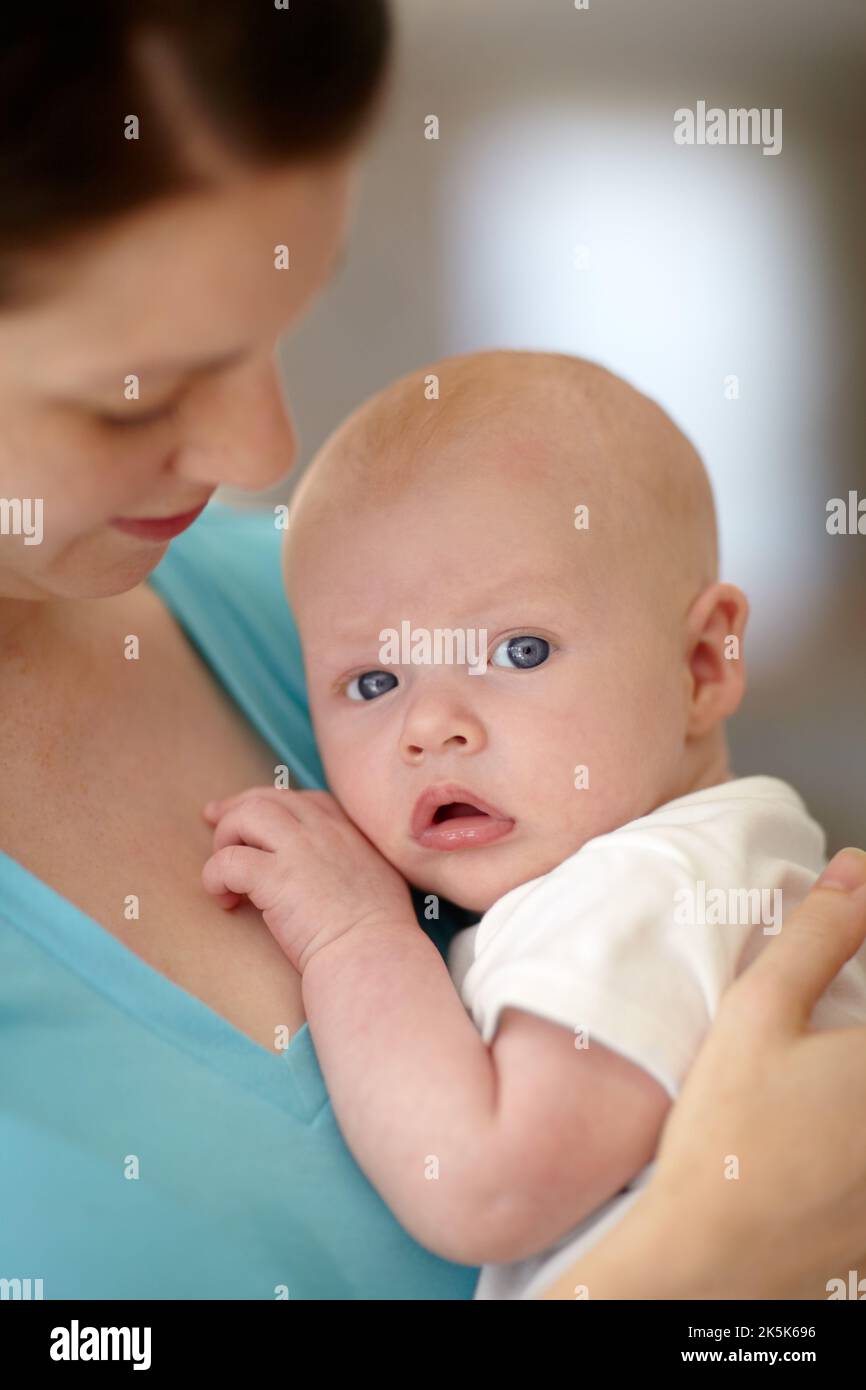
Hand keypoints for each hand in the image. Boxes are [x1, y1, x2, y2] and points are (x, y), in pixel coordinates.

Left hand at [201, 786, 414, 972]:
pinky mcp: (275, 878)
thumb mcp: (379, 880)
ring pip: (246, 815)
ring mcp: (299, 850)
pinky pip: (228, 860)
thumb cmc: (379, 937)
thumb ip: (356, 863)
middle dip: (236, 810)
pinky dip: (215, 876)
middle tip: (213, 824)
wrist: (373, 959)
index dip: (274, 806)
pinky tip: (224, 900)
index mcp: (349, 832)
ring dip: (226, 838)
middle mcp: (324, 831)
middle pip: (269, 798)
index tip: (256, 823)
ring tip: (225, 874)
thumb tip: (334, 873)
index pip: (305, 800)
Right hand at [540, 847, 865, 1298]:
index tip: (844, 928)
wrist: (714, 1256)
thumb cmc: (729, 1139)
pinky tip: (818, 1119)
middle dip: (853, 1006)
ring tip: (810, 1069)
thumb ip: (818, 934)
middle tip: (817, 1006)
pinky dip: (849, 1121)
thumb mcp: (759, 1013)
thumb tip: (855, 872)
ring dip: (845, 1063)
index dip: (862, 943)